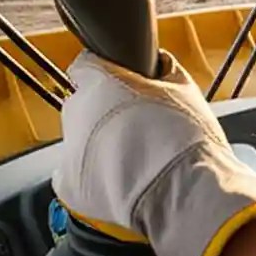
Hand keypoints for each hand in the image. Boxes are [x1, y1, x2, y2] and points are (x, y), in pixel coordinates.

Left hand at [53, 50, 255, 255]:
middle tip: (136, 128)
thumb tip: (159, 63)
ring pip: (80, 139)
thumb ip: (164, 69)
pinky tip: (122, 182)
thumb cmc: (188, 138)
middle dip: (103, 113)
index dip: (107, 76)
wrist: (184, 192)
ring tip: (133, 159)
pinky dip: (95, 177)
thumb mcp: (184, 88)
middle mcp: (77, 110)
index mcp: (100, 81)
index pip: (86, 66)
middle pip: (83, 105)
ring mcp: (70, 148)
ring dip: (99, 145)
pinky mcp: (68, 184)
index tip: (123, 89)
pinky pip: (77, 174)